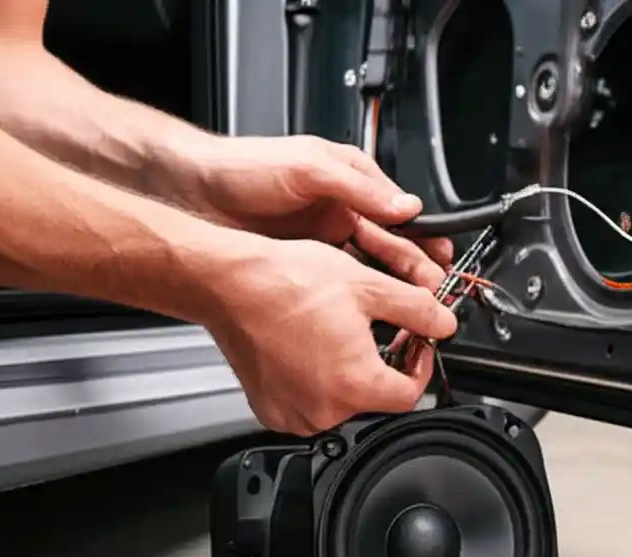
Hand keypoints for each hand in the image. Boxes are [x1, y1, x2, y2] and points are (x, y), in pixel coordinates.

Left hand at [172, 134, 453, 291]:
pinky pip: (338, 283)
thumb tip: (404, 206)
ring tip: (409, 307)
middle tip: (432, 291)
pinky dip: (355, 297)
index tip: (440, 259)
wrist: (191, 190)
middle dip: (414, 268)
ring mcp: (321, 238)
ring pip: (367, 267)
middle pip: (389, 245)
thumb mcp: (309, 170)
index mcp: (350, 181)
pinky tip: (367, 314)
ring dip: (389, 287)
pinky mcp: (303, 262)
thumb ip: (359, 189)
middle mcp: (341, 209)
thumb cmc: (243, 168)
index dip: (422, 237)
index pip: (398, 213)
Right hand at [202, 237, 457, 434]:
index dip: (421, 364)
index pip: (411, 394)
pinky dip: (315, 380)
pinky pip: (307, 402)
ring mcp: (293, 413)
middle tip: (376, 330)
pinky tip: (309, 347)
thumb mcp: (368, 285)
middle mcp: (323, 410)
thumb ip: (419, 308)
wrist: (228, 282)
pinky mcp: (269, 408)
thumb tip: (443, 323)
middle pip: (376, 398)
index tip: (417, 344)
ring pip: (341, 401)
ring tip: (338, 334)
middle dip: (383, 364)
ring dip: (349, 372)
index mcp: (355, 384)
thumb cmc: (285, 282)